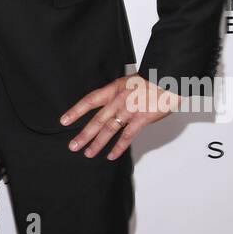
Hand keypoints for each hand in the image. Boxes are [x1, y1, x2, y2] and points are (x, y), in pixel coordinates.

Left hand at [60, 73, 181, 160]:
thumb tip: (114, 107)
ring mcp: (129, 110)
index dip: (76, 111)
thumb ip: (120, 95)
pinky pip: (127, 136)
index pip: (90, 100)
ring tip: (88, 153)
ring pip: (109, 129)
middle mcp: (118, 100)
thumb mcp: (129, 82)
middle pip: (97, 119)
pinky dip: (119, 147)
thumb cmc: (152, 78)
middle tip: (73, 146)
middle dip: (84, 134)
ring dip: (97, 143)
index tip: (64, 121)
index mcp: (114, 89)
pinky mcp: (141, 119)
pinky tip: (111, 155)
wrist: (168, 77)